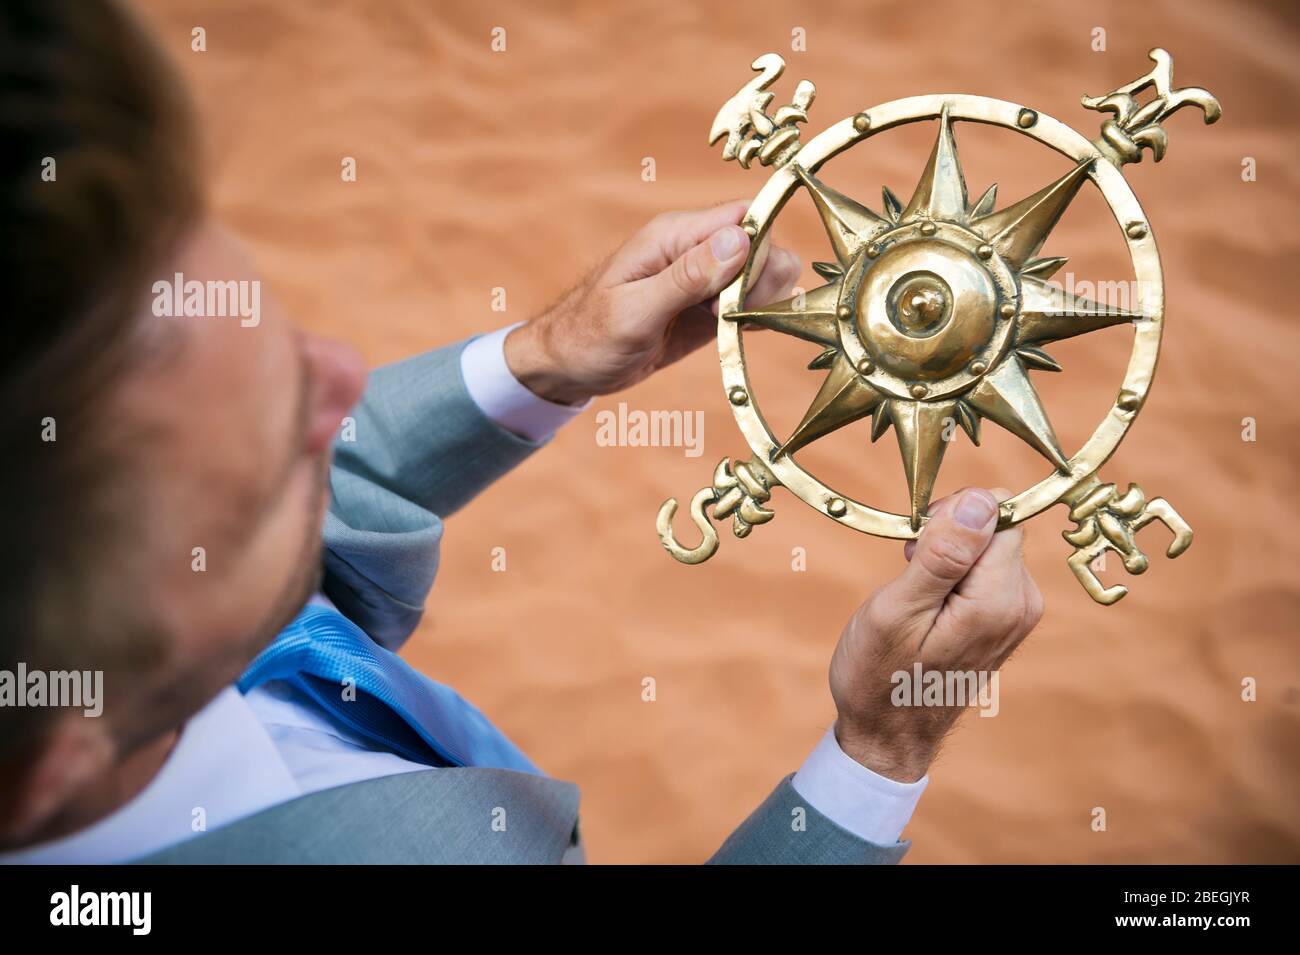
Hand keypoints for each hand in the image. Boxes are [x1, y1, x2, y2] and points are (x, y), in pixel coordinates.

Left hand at [502, 200, 800, 404]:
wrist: (568, 365)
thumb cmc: (589, 337)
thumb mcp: (634, 312)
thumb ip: (687, 277)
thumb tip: (739, 240)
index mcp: (674, 235)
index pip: (745, 216)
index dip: (760, 249)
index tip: (741, 292)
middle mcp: (695, 248)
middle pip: (765, 243)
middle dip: (763, 281)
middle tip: (727, 317)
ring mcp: (706, 276)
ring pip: (766, 272)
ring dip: (763, 302)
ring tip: (725, 327)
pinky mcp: (712, 305)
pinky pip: (754, 299)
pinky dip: (758, 316)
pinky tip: (736, 333)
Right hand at [829, 488, 1043, 781]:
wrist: (888, 733)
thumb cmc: (880, 677)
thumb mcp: (897, 610)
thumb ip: (944, 554)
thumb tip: (983, 501)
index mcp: (998, 601)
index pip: (997, 513)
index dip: (952, 514)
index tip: (917, 544)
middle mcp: (1021, 605)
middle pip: (997, 526)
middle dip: (950, 531)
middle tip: (910, 567)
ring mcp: (1017, 614)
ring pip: (991, 544)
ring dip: (949, 553)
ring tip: (915, 589)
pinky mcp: (1007, 618)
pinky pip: (987, 567)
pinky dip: (955, 572)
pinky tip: (928, 601)